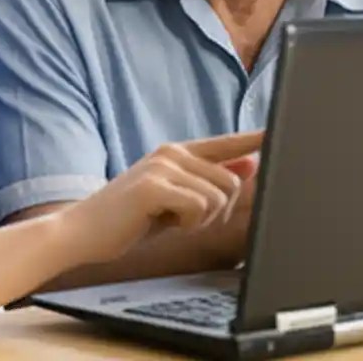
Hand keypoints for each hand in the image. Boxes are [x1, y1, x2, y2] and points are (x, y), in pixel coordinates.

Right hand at [59, 132, 263, 265]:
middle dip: (217, 211)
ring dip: (200, 220)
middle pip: (230, 182)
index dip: (255, 139)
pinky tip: (161, 223)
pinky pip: (199, 207)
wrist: (81, 232)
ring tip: (168, 220)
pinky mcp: (155, 186)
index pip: (226, 143)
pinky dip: (187, 223)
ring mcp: (163, 167)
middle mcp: (172, 153)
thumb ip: (207, 181)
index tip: (280, 130)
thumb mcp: (171, 198)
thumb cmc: (127, 219)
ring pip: (217, 196)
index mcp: (177, 153)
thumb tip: (250, 166)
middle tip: (182, 220)